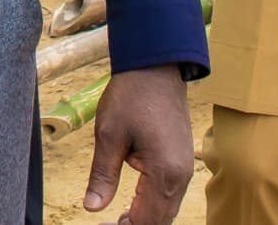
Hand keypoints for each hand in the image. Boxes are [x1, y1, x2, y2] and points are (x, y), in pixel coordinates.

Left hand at [85, 66, 194, 223]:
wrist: (156, 67)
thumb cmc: (132, 96)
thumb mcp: (109, 135)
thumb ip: (102, 175)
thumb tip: (92, 207)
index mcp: (164, 173)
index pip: (145, 221)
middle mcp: (180, 176)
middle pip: (160, 222)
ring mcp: (185, 169)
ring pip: (167, 211)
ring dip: (144, 219)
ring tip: (117, 220)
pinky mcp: (182, 161)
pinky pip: (170, 196)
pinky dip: (153, 206)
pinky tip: (133, 205)